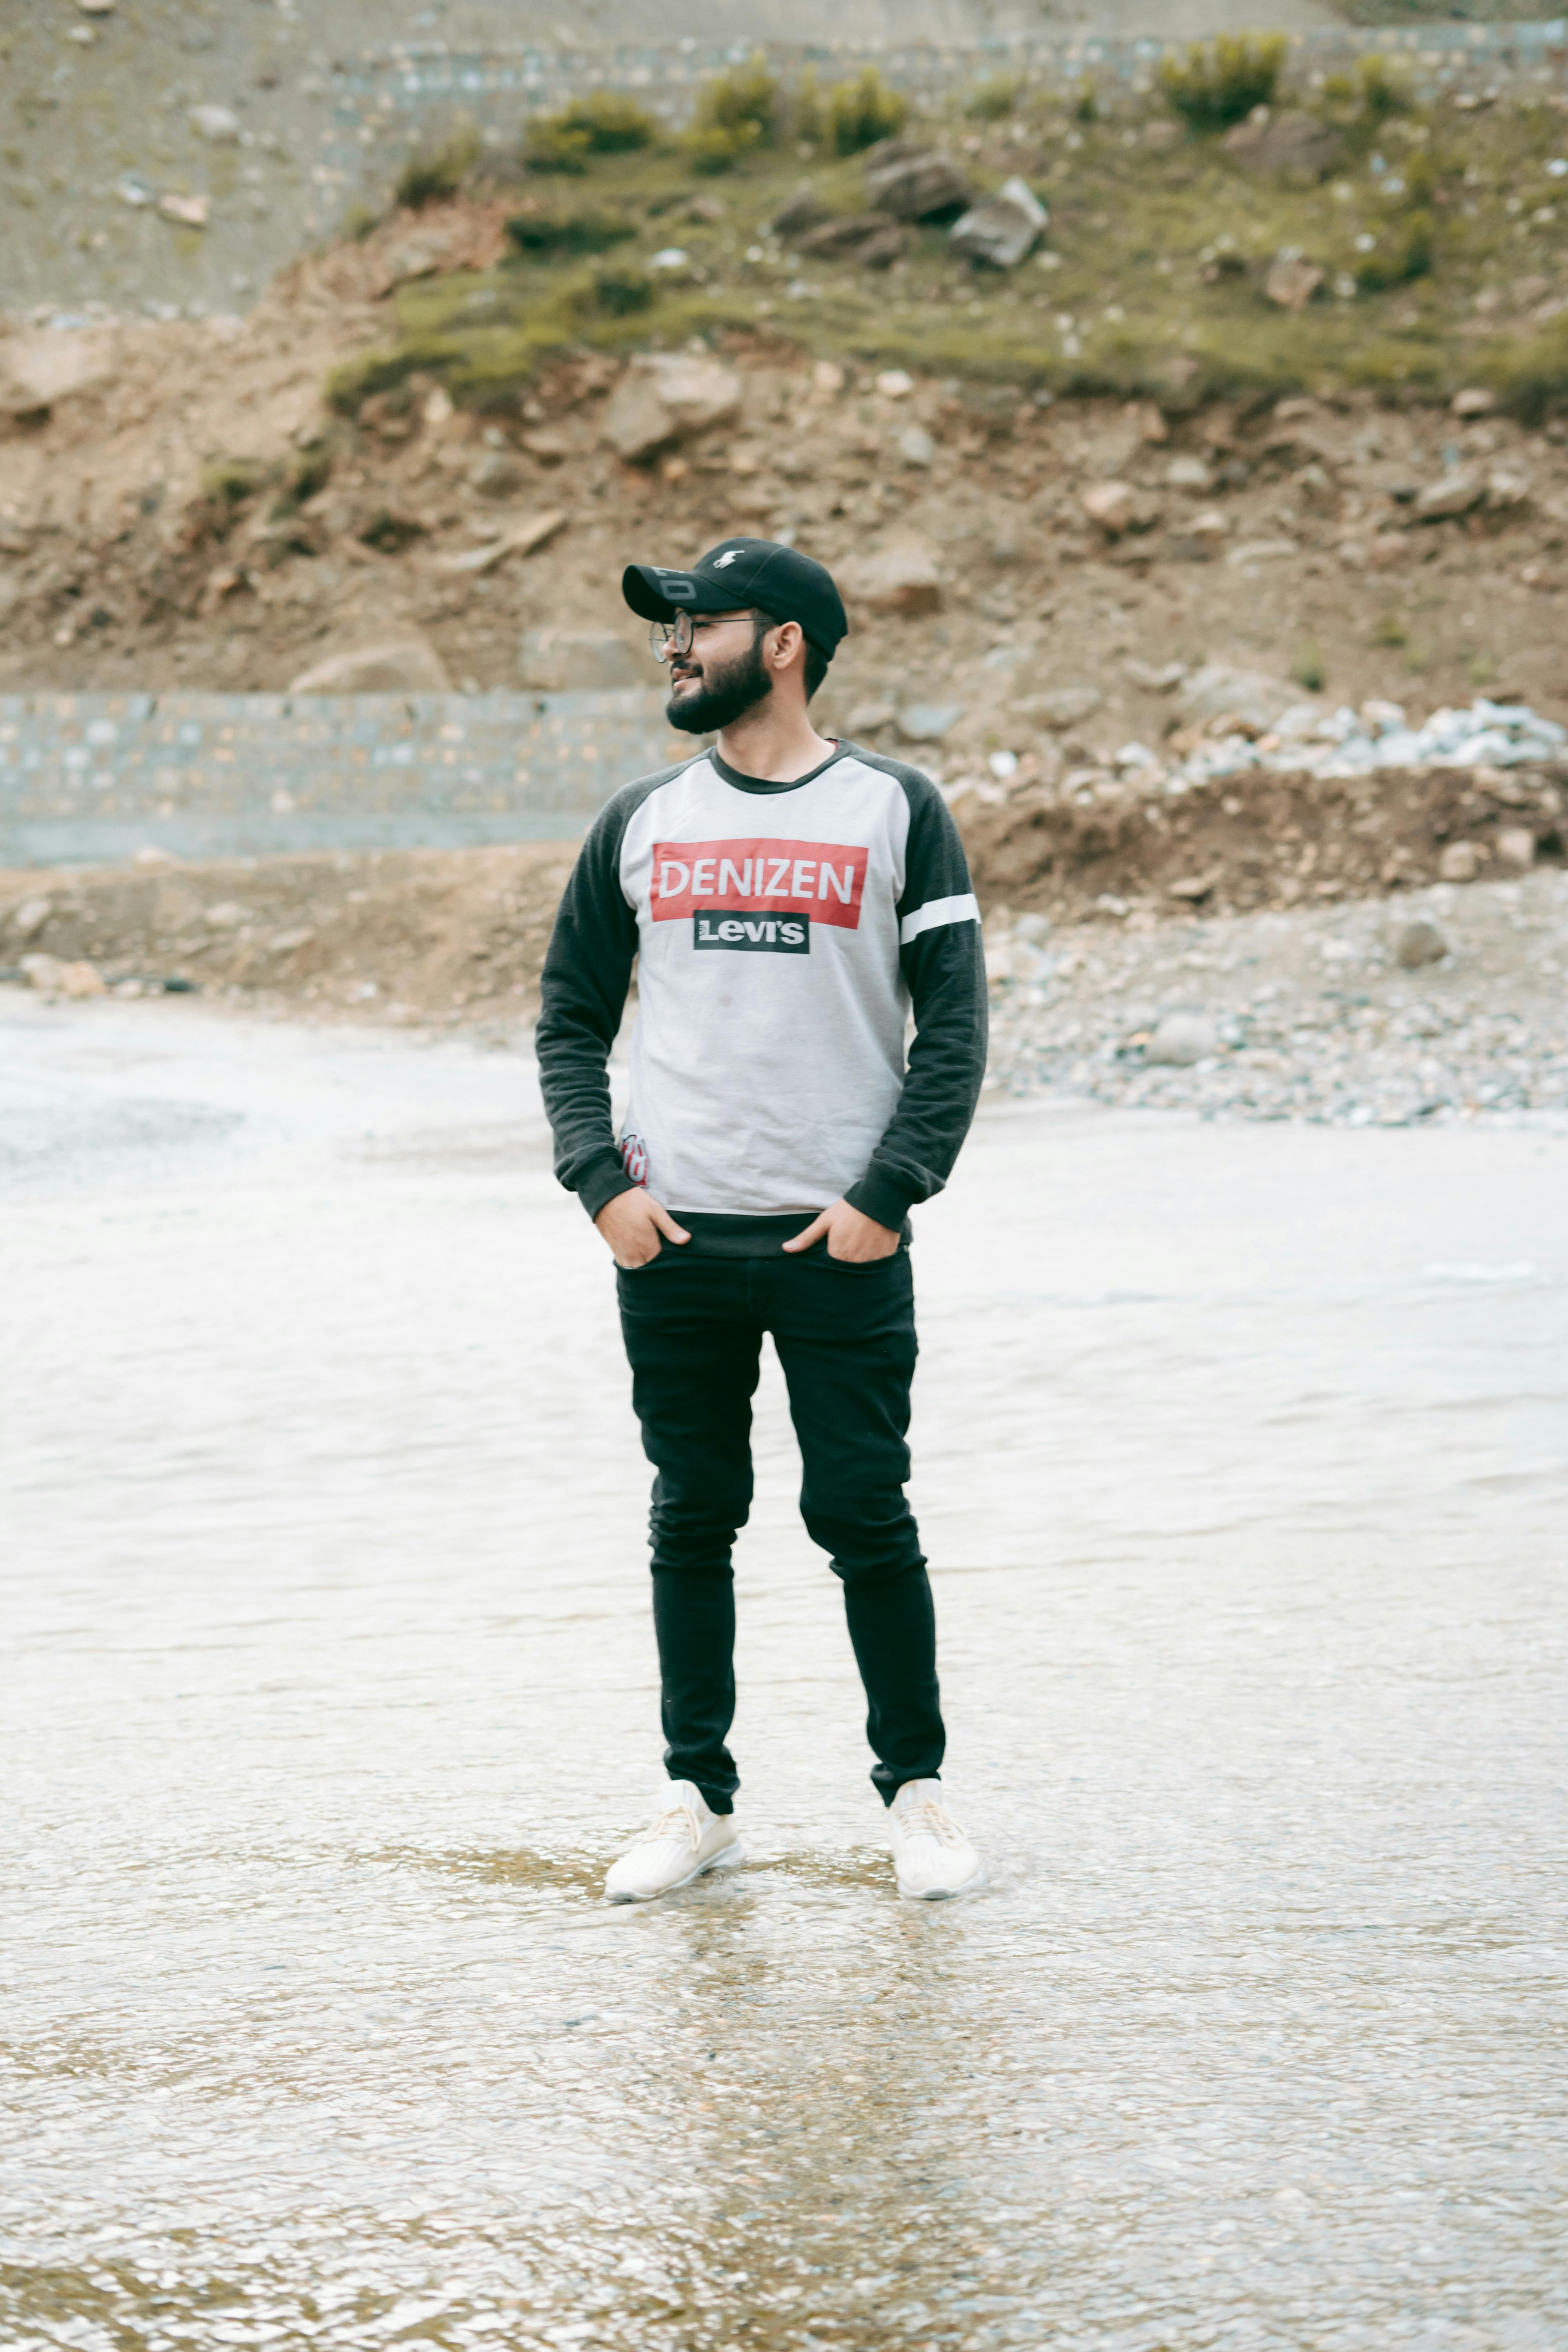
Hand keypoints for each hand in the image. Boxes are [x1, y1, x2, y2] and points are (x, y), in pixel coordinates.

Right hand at [595, 1188, 690, 1267]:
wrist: (606, 1197)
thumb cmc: (633, 1202)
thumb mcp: (655, 1211)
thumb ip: (670, 1228)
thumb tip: (686, 1240)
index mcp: (647, 1247)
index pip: (662, 1264)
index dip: (670, 1261)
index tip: (675, 1256)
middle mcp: (635, 1255)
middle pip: (650, 1269)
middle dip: (658, 1265)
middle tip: (664, 1254)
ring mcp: (624, 1255)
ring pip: (639, 1269)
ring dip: (646, 1264)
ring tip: (652, 1253)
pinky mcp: (616, 1252)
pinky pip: (628, 1265)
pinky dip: (635, 1262)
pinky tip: (640, 1253)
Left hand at [782, 1198, 900, 1262]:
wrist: (880, 1199)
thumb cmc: (850, 1209)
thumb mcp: (825, 1221)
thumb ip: (806, 1238)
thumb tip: (786, 1249)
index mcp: (837, 1254)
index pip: (830, 1270)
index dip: (829, 1266)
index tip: (831, 1258)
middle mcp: (854, 1262)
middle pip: (845, 1273)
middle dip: (843, 1268)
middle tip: (846, 1253)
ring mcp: (871, 1261)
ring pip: (860, 1272)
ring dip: (857, 1266)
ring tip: (858, 1251)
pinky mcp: (884, 1258)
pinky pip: (876, 1268)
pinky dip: (872, 1263)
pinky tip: (871, 1251)